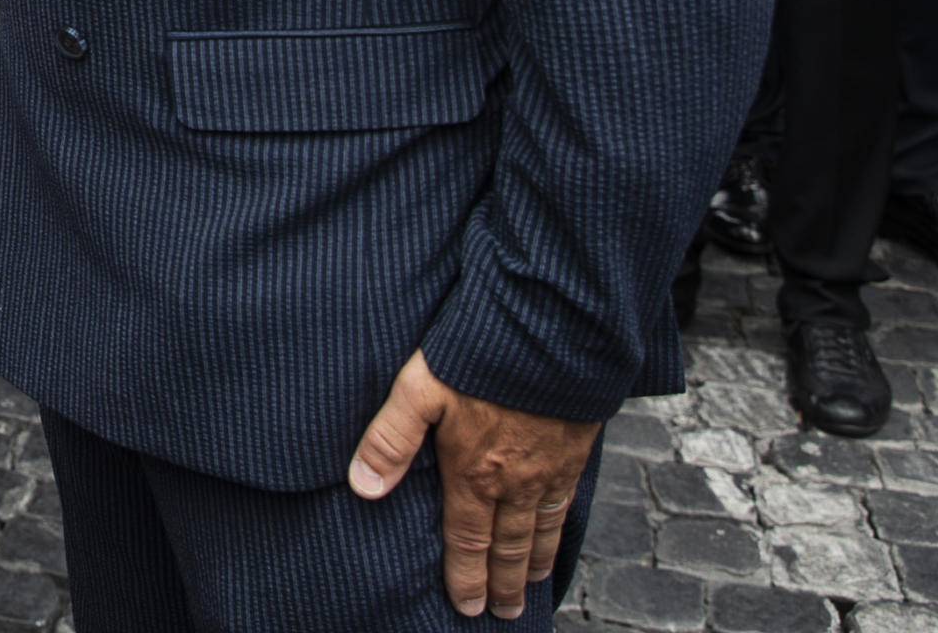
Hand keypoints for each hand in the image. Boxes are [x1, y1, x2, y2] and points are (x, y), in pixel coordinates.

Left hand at [351, 350, 599, 618]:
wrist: (551, 332)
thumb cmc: (477, 355)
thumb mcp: (418, 390)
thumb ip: (390, 439)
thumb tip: (363, 487)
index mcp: (473, 472)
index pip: (466, 539)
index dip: (465, 576)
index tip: (467, 607)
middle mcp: (514, 481)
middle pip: (507, 546)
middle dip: (501, 583)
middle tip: (502, 613)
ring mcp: (548, 469)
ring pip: (540, 530)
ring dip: (532, 564)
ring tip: (529, 589)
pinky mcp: (574, 451)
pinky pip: (568, 505)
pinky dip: (561, 531)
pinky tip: (557, 537)